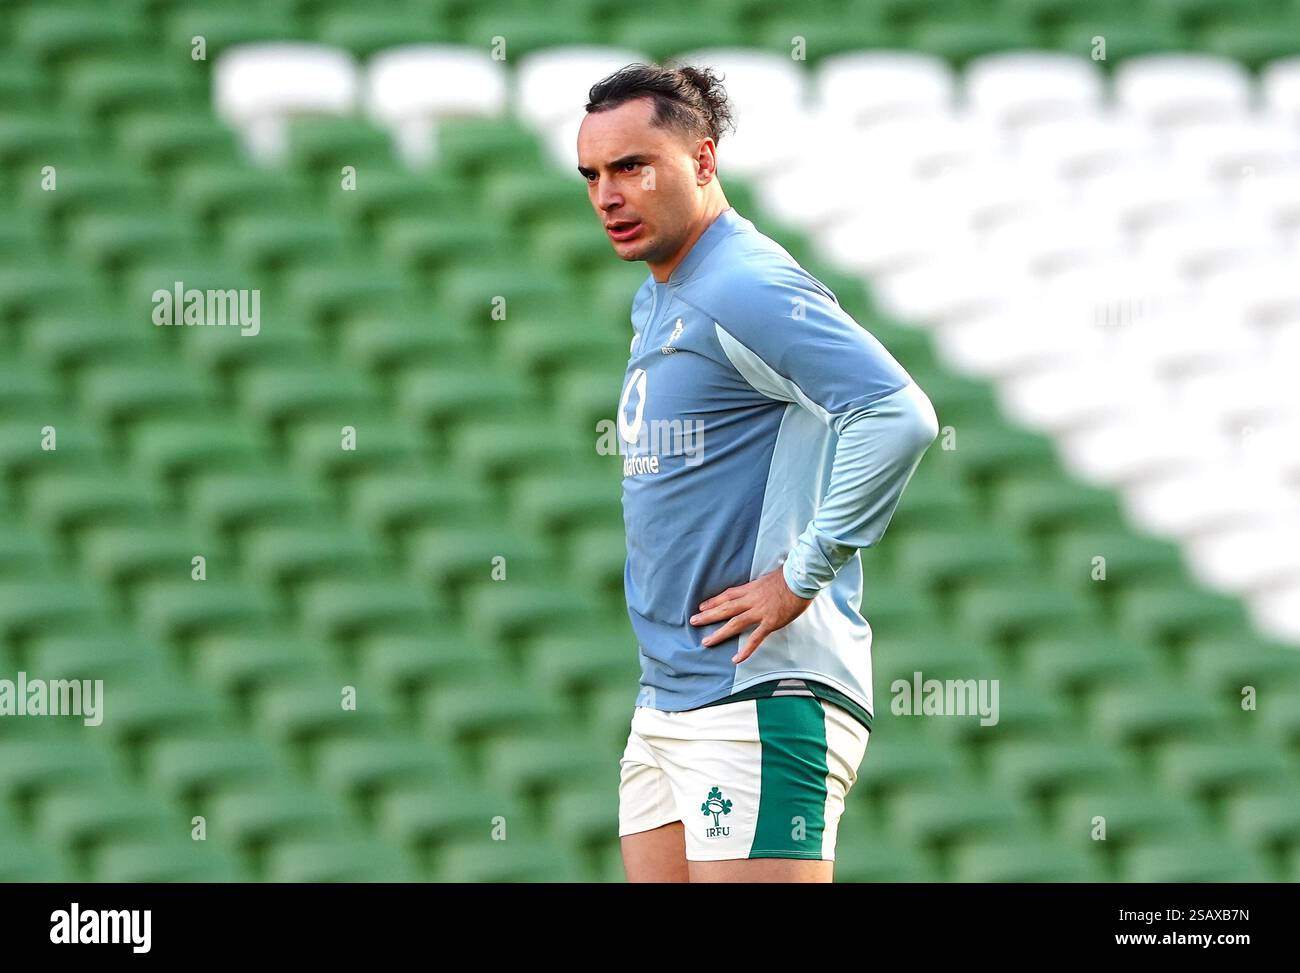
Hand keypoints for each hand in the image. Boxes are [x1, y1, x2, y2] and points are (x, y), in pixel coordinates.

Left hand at [688, 566, 813, 663]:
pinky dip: (746, 650)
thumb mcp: (770, 577)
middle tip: (693, 621)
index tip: (702, 606)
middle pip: (725, 608)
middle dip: (708, 615)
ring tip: (706, 641)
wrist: (801, 579)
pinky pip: (755, 638)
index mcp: (751, 588)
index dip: (714, 601)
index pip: (728, 595)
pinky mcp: (770, 622)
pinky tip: (736, 659)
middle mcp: (751, 600)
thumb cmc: (790, 576)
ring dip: (719, 633)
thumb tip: (760, 588)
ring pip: (734, 624)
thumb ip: (762, 586)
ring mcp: (760, 612)